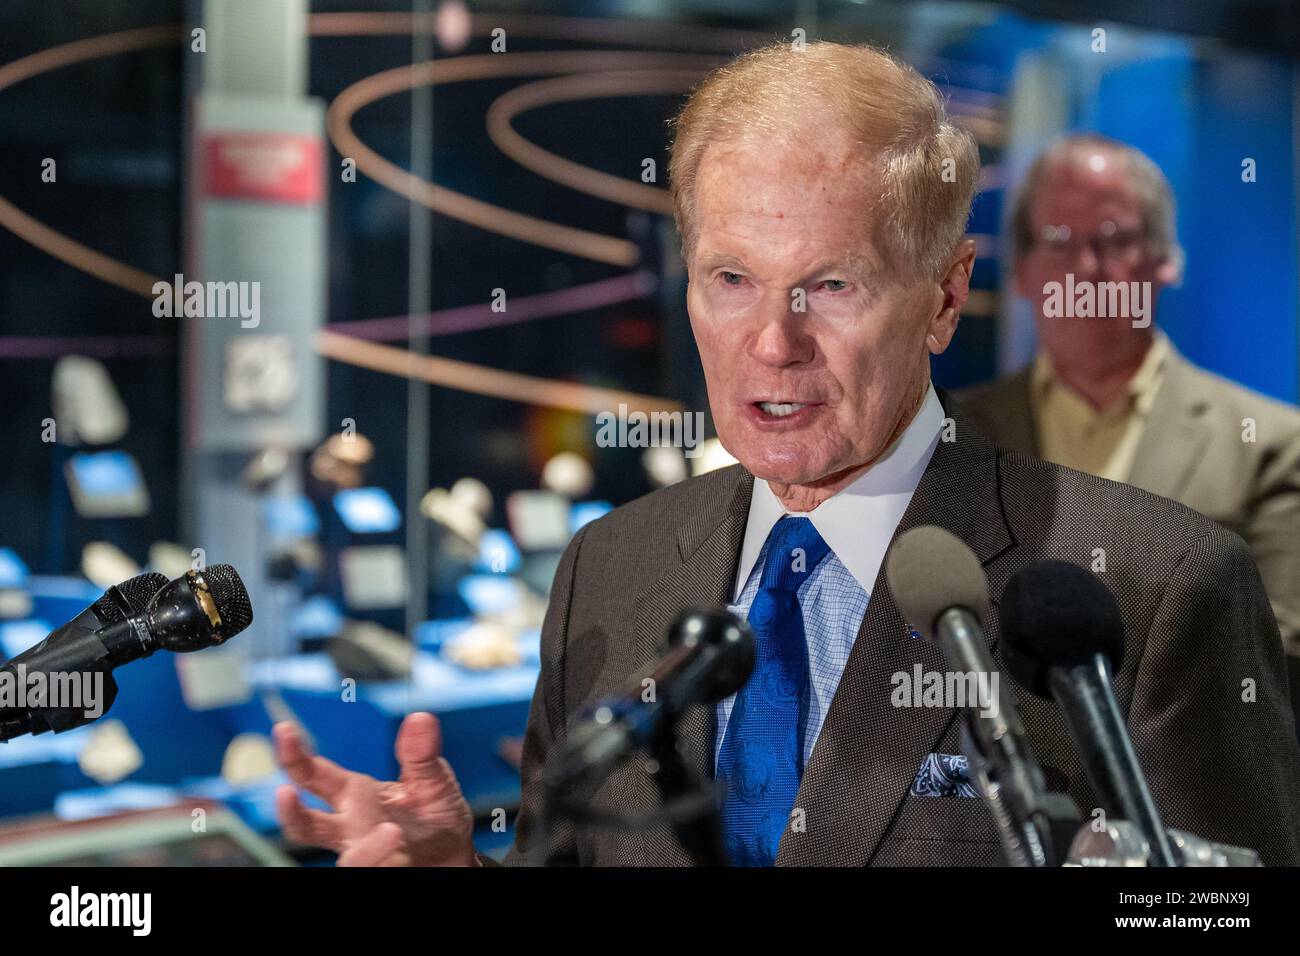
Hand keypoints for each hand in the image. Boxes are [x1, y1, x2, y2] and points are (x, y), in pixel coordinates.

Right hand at [273, 712, 477, 865]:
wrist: (453, 852)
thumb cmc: (434, 813)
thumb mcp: (432, 778)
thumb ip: (422, 753)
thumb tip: (421, 718)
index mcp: (355, 794)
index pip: (314, 774)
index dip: (295, 755)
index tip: (283, 731)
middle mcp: (349, 826)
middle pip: (305, 824)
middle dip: (291, 810)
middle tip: (285, 793)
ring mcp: (363, 853)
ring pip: (347, 862)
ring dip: (365, 852)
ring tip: (393, 833)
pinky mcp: (381, 871)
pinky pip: (372, 870)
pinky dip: (384, 861)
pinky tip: (402, 855)